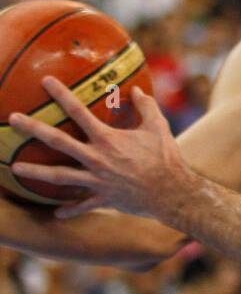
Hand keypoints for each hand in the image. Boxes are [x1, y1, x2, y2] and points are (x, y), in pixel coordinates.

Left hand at [10, 77, 190, 220]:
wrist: (171, 192)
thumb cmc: (165, 157)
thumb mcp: (158, 126)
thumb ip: (146, 106)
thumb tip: (137, 89)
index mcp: (107, 138)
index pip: (78, 111)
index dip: (61, 95)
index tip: (46, 82)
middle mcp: (96, 158)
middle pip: (57, 142)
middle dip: (33, 129)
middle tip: (13, 119)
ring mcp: (96, 181)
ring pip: (58, 177)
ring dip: (35, 172)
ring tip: (15, 168)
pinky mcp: (101, 199)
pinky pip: (80, 206)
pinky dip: (68, 209)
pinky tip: (56, 212)